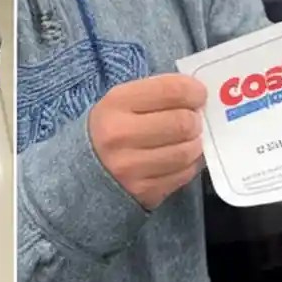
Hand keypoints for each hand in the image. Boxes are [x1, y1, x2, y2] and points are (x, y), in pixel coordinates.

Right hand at [89, 74, 206, 209]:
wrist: (82, 172)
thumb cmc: (111, 128)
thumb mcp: (122, 101)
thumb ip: (157, 93)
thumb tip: (197, 96)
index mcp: (117, 103)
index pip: (171, 90)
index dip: (194, 91)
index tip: (198, 95)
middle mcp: (121, 135)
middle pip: (183, 123)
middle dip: (195, 120)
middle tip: (193, 120)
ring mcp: (132, 167)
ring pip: (186, 152)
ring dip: (195, 144)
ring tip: (187, 139)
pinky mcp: (144, 191)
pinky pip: (184, 174)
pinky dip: (189, 164)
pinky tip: (180, 158)